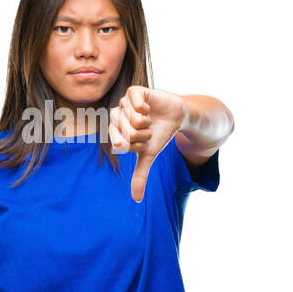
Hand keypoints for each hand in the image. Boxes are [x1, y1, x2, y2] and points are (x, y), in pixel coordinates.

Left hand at [109, 86, 187, 200]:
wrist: (177, 117)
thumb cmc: (160, 135)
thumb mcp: (149, 156)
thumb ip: (140, 175)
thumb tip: (136, 200)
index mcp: (116, 130)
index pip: (119, 143)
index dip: (135, 145)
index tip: (142, 142)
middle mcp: (117, 115)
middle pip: (127, 133)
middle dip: (144, 135)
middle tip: (149, 129)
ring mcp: (124, 102)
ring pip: (134, 120)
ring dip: (147, 123)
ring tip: (150, 118)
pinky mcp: (135, 92)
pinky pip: (134, 101)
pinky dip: (145, 108)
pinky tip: (149, 107)